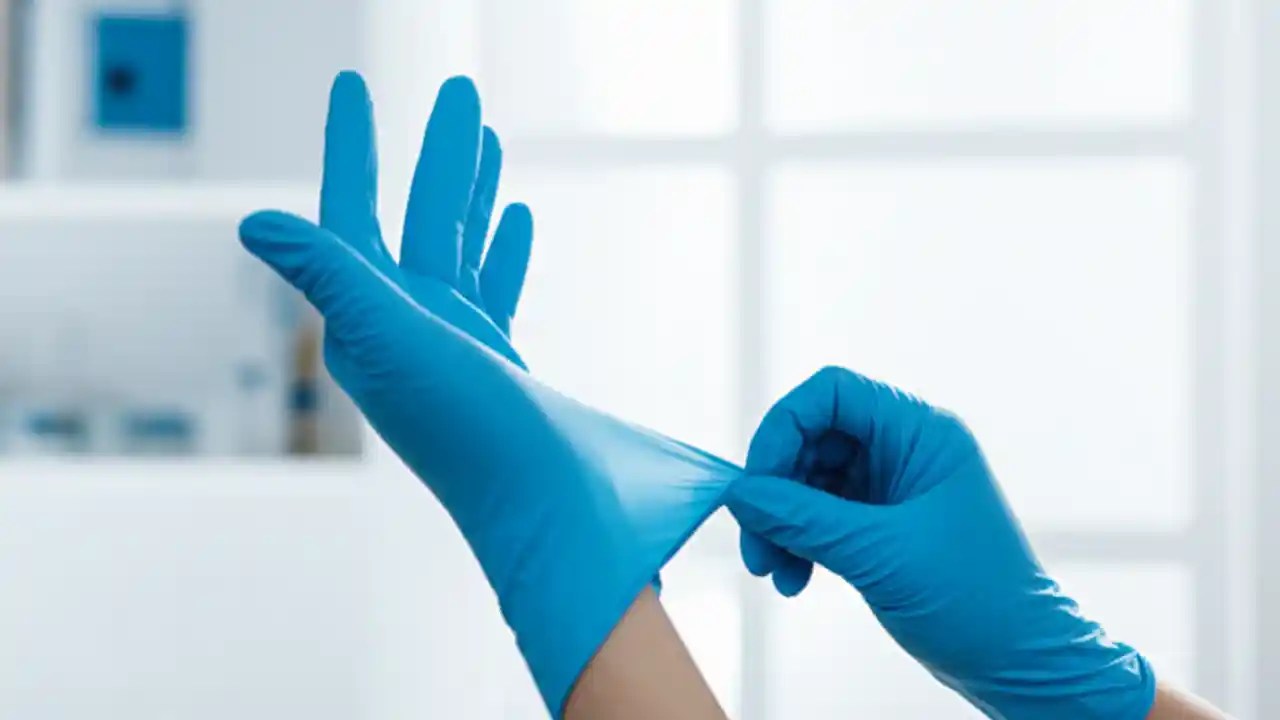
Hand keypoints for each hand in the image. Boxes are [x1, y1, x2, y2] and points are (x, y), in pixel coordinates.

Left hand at [238, 72, 735, 715]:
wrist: (540, 499)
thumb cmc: (465, 426)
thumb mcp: (389, 338)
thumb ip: (327, 274)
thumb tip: (250, 220)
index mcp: (368, 316)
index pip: (351, 212)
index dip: (351, 148)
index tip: (353, 86)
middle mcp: (403, 326)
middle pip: (419, 216)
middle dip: (440, 152)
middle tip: (462, 89)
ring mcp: (452, 343)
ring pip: (460, 245)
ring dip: (472, 191)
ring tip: (488, 136)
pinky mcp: (496, 360)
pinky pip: (494, 286)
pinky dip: (503, 249)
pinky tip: (516, 216)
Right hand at [728, 366, 1155, 718]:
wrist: (1016, 661)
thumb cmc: (975, 600)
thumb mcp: (879, 555)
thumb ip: (803, 518)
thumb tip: (741, 493)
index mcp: (921, 432)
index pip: (832, 394)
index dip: (783, 428)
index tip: (756, 483)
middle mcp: (905, 449)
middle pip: (812, 439)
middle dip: (775, 490)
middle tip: (754, 542)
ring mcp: (892, 487)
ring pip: (809, 482)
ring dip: (781, 524)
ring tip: (771, 571)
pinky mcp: (881, 524)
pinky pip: (820, 516)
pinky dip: (798, 543)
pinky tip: (793, 580)